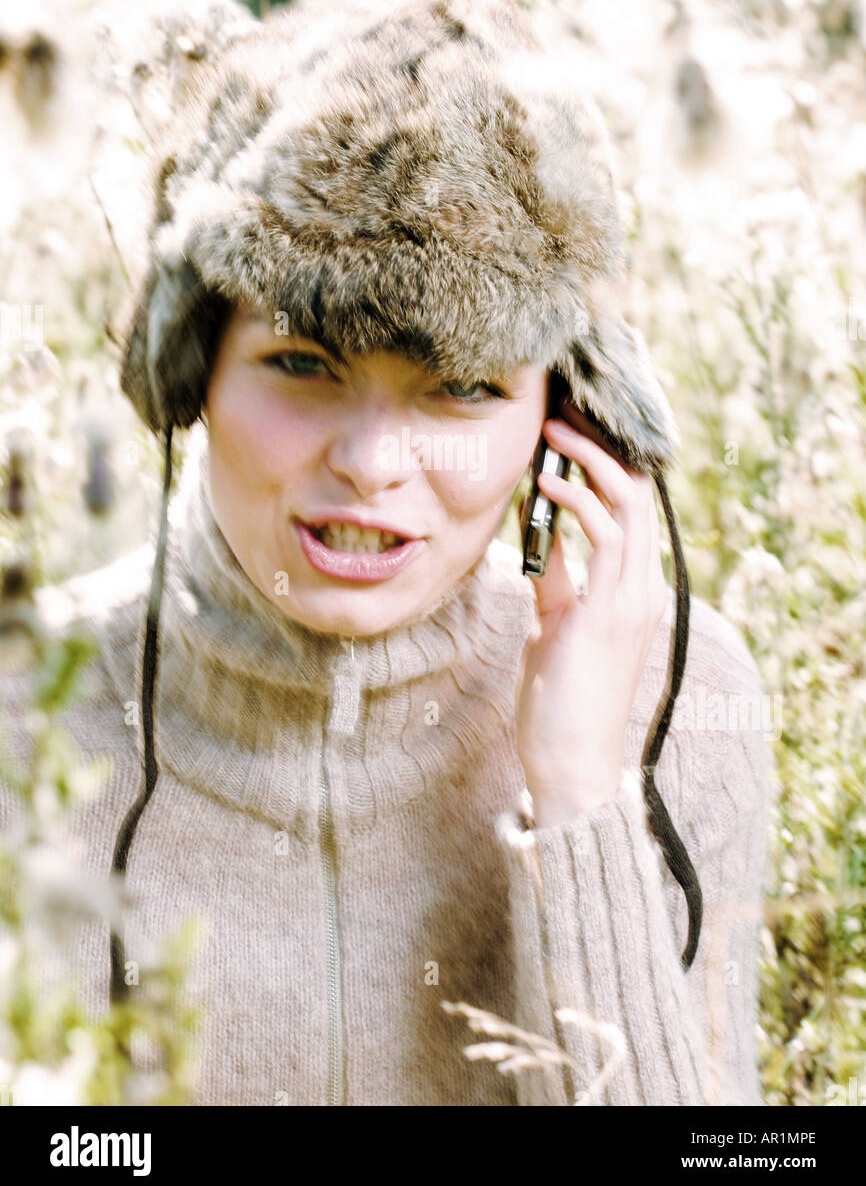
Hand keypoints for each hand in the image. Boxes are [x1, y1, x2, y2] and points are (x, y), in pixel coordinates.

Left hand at [516, 410, 668, 825]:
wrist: (572, 765)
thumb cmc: (560, 703)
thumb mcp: (554, 625)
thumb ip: (553, 579)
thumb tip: (535, 534)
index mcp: (635, 591)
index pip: (634, 512)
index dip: (609, 467)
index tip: (573, 437)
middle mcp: (643, 588)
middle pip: (639, 495)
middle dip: (602, 450)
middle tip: (562, 419)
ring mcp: (632, 599)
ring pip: (629, 505)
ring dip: (589, 463)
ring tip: (553, 436)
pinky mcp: (609, 612)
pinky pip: (604, 537)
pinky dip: (575, 501)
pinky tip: (544, 483)